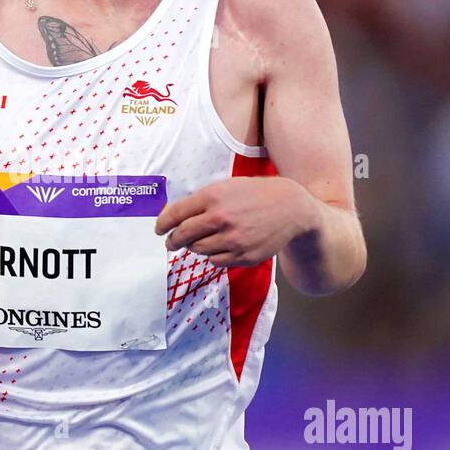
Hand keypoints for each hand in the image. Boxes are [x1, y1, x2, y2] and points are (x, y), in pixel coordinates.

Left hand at [154, 176, 308, 267]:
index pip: (176, 214)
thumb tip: (171, 215)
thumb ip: (200, 201)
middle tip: (171, 242)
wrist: (290, 208)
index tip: (159, 229)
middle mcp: (221, 218)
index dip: (162, 224)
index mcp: (213, 197)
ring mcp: (233, 239)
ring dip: (195, 247)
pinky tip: (220, 247)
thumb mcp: (226, 187)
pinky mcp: (244, 256)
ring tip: (200, 241)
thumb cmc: (254, 195)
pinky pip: (216, 261)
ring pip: (198, 250)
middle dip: (173, 240)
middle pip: (183, 236)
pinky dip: (213, 256)